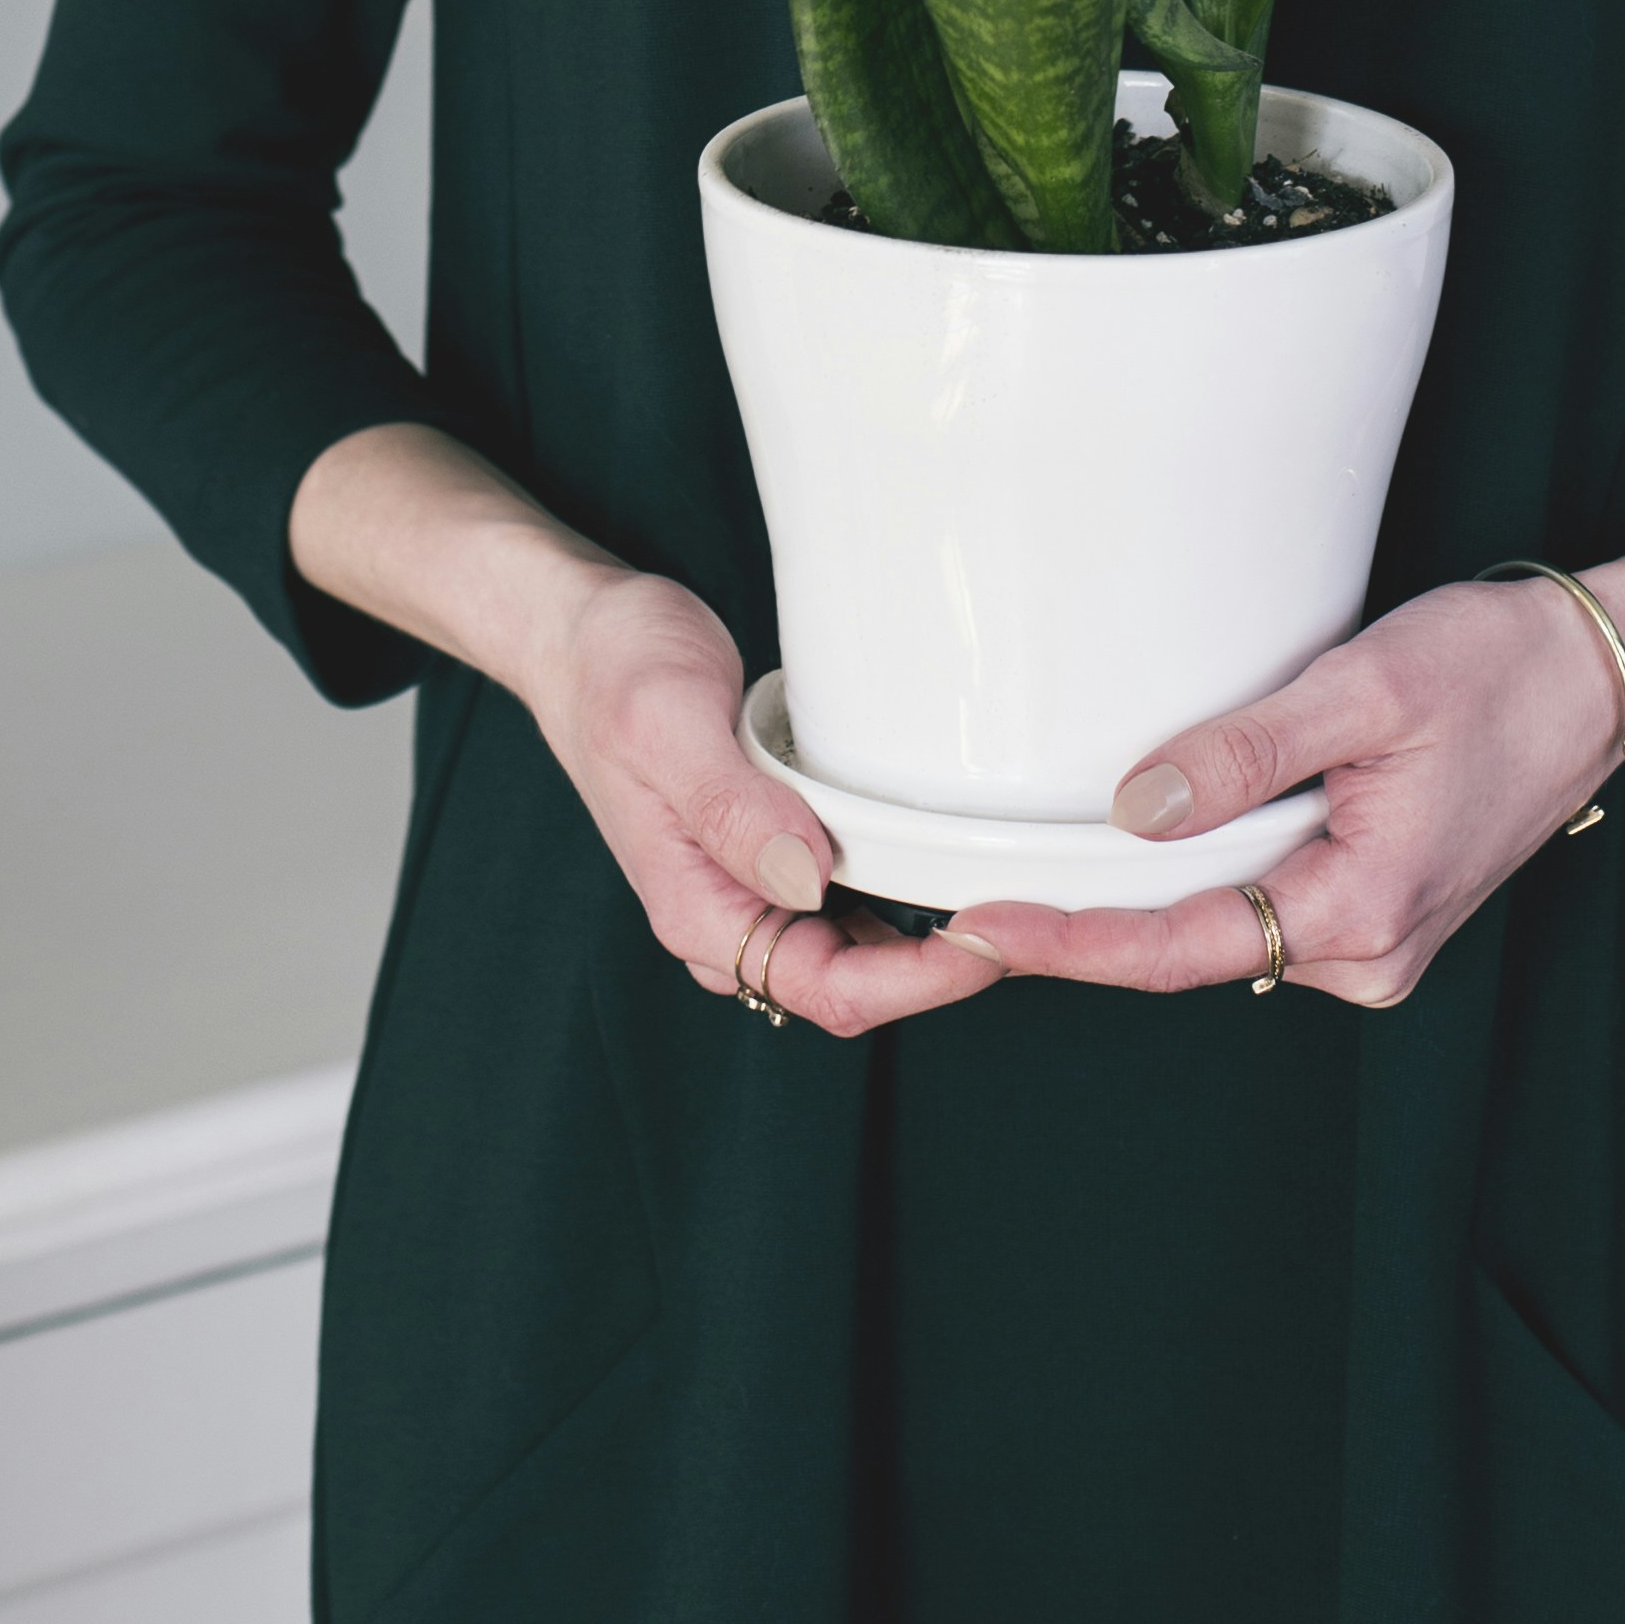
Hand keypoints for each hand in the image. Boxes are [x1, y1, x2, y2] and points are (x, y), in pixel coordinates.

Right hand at [287, 419, 993, 1042]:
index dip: (921, 982)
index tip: (993, 935)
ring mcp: (759, 889)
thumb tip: (806, 878)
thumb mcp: (668, 721)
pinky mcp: (782, 852)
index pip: (830, 990)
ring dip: (943, 935)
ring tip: (1026, 892)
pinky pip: (860, 899)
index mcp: (701, 910)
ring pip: (869, 951)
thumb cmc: (614, 670)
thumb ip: (732, 806)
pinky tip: (965, 857)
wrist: (582, 634)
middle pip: (862, 986)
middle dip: (953, 967)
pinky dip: (917, 893)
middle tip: (1043, 916)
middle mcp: (733, 918)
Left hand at [949, 570, 1624, 1004]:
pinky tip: (1118, 861)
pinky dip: (1183, 889)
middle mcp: (1364, 953)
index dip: (1068, 941)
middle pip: (1185, 952)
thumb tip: (1136, 806)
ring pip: (1215, 932)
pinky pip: (1252, 908)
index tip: (973, 931)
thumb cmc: (1498, 667)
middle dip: (1072, 937)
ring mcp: (1369, 940)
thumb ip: (1247, 752)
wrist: (1601, 676)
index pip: (1179, 945)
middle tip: (943, 931)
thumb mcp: (1364, 687)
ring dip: (1123, 913)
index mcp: (1363, 909)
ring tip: (1003, 894)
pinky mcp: (1368, 911)